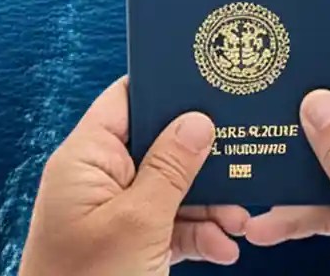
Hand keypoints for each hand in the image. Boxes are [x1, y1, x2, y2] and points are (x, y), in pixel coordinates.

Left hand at [19, 77, 249, 274]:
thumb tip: (198, 120)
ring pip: (171, 189)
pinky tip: (224, 246)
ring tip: (240, 218)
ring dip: (209, 203)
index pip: (126, 100)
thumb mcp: (138, 223)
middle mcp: (98, 180)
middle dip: (202, 157)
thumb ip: (170, 168)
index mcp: (86, 160)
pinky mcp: (128, 245)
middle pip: (158, 145)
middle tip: (243, 155)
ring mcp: (113, 214)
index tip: (210, 82)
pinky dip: (198, 234)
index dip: (165, 88)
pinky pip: (170, 225)